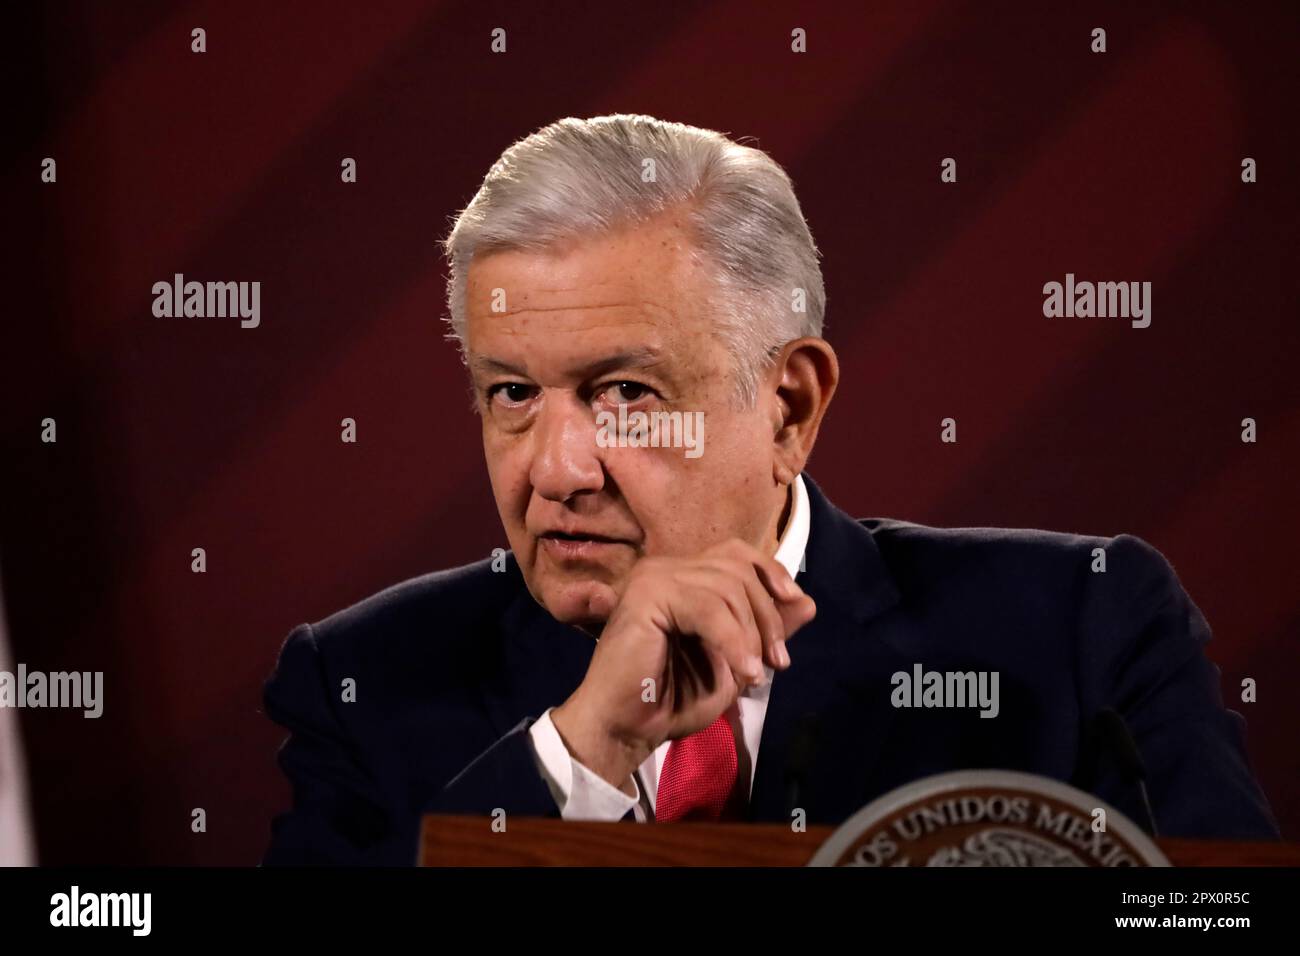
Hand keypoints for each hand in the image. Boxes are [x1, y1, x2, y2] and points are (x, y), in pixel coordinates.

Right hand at [550, 539, 815, 791]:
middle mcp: (665, 568)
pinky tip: (743, 672)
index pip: (736, 554)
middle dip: (767, 615)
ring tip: (753, 675)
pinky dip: (733, 641)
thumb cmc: (673, 700)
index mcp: (681, 577)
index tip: (795, 605)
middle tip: (776, 662)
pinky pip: (708, 608)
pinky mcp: (646, 595)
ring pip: (727, 587)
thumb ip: (764, 631)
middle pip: (738, 569)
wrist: (628, 729)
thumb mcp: (734, 662)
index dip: (770, 573)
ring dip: (751, 634)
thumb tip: (810, 603)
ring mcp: (653, 577)